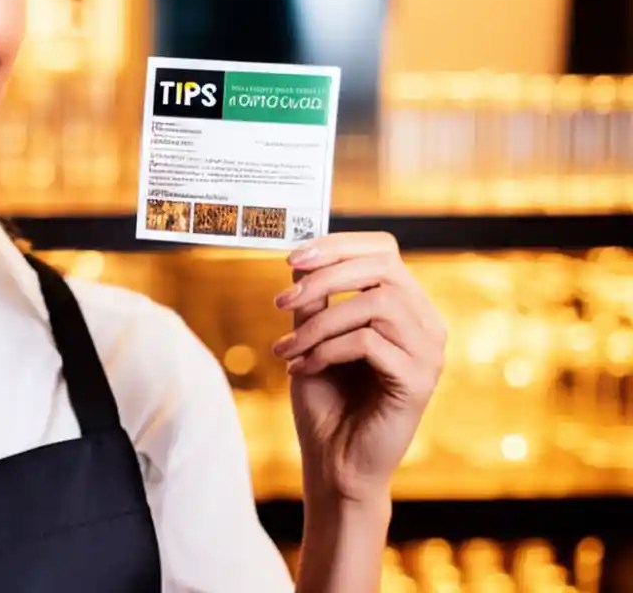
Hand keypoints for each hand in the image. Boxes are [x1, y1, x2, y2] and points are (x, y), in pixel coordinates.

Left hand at [270, 232, 445, 503]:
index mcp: (405, 307)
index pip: (383, 251)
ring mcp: (428, 352)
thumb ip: (314, 300)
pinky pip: (369, 342)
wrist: (335, 463)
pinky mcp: (418, 380)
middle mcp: (426, 324)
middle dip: (325, 276)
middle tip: (281, 300)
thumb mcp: (311, 338)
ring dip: (319, 323)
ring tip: (287, 350)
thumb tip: (301, 258)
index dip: (338, 245)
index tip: (291, 258)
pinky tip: (302, 369)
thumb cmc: (326, 400)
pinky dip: (326, 350)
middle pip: (384, 268)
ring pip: (375, 304)